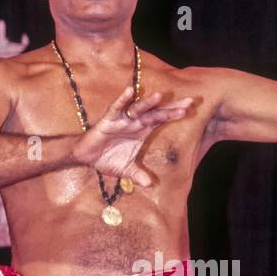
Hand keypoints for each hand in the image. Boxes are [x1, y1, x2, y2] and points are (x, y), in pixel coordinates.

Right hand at [72, 86, 192, 185]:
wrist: (86, 157)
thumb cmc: (107, 158)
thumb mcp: (126, 170)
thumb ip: (138, 175)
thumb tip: (149, 184)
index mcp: (141, 131)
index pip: (162, 120)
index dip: (174, 114)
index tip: (190, 109)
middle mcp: (135, 122)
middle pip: (156, 113)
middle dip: (171, 108)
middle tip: (189, 101)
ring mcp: (122, 119)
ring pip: (139, 109)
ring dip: (149, 103)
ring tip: (161, 96)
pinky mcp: (108, 120)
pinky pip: (116, 108)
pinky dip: (122, 100)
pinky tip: (130, 91)